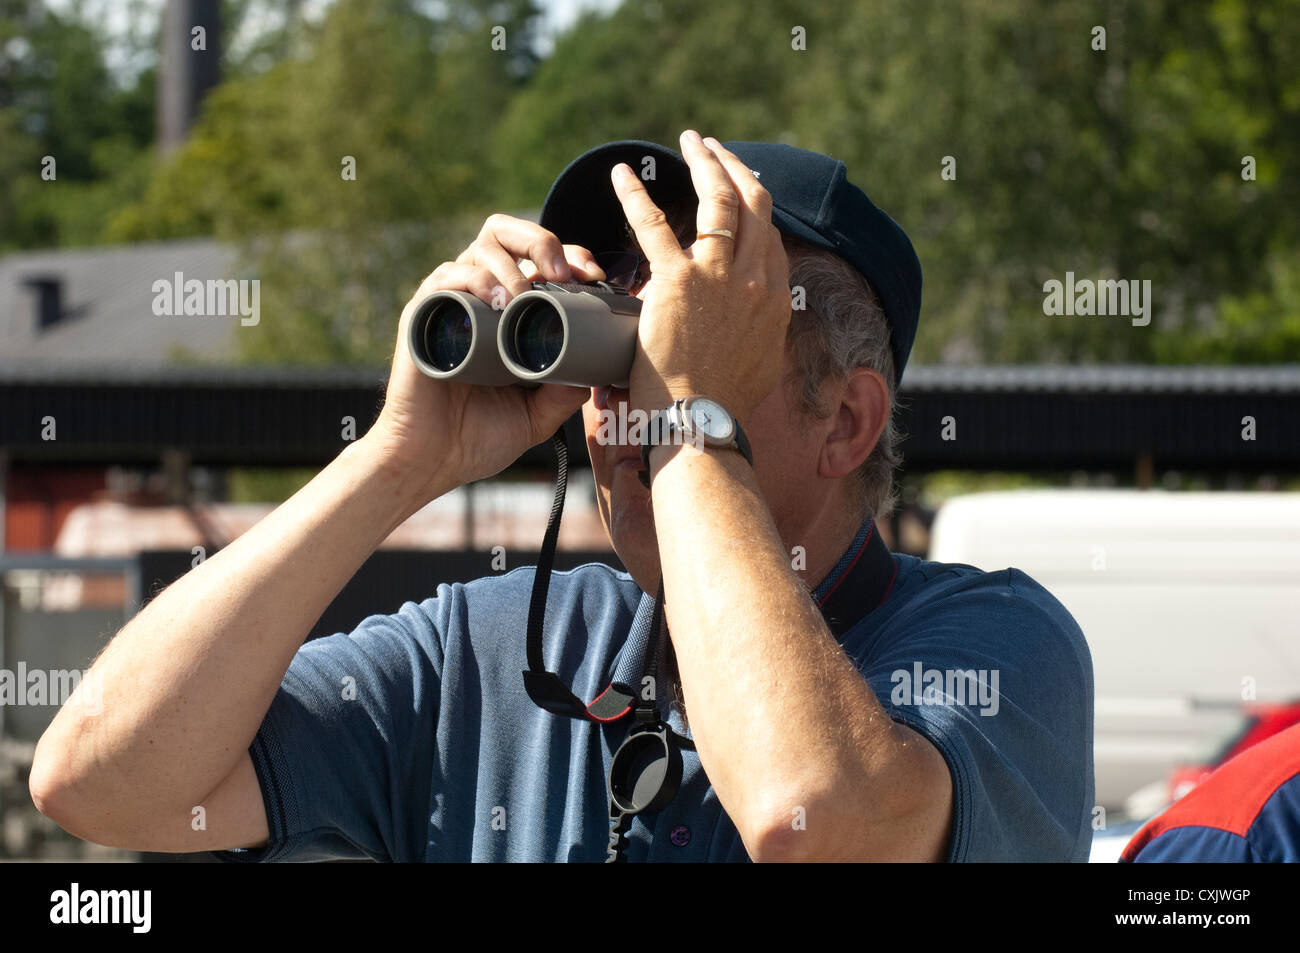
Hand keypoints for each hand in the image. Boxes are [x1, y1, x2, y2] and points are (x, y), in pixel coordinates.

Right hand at [367, 214, 604, 494]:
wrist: (430, 463)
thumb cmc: (477, 438)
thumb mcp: (538, 415)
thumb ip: (565, 392)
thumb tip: (596, 369)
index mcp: (508, 311)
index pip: (540, 259)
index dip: (570, 255)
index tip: (593, 277)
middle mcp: (479, 298)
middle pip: (507, 234)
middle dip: (541, 240)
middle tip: (561, 273)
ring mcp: (450, 304)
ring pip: (480, 247)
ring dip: (512, 264)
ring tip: (526, 296)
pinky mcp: (422, 316)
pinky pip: (445, 277)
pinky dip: (475, 279)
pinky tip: (497, 300)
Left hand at [611, 130, 791, 422]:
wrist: (699, 423)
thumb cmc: (722, 404)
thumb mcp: (760, 363)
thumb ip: (757, 332)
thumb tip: (749, 324)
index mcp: (773, 298)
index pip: (769, 234)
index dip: (753, 201)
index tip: (738, 184)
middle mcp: (755, 280)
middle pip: (753, 203)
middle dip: (734, 167)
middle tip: (712, 148)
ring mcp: (719, 278)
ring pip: (719, 199)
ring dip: (704, 162)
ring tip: (689, 141)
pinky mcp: (677, 283)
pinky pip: (653, 225)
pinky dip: (635, 196)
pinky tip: (621, 175)